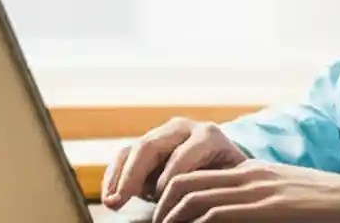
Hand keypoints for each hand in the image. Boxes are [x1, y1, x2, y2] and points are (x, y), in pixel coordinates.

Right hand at [102, 117, 249, 208]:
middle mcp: (182, 128)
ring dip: (120, 177)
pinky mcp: (148, 144)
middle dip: (133, 175)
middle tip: (120, 200)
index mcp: (207, 135)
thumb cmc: (231, 179)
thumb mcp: (229, 182)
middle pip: (151, 146)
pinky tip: (109, 197)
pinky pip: (125, 155)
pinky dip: (115, 176)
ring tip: (111, 201)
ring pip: (135, 149)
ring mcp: (162, 133)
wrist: (229, 163)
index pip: (181, 157)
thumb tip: (191, 211)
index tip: (162, 206)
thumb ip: (211, 188)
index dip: (169, 182)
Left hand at [153, 159, 339, 222]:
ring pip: (194, 200)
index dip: (168, 197)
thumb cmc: (320, 203)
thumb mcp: (279, 194)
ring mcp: (254, 191)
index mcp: (247, 170)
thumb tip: (222, 214)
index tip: (160, 218)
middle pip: (184, 184)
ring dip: (172, 220)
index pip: (192, 176)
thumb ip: (252, 199)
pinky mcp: (265, 209)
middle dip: (162, 210)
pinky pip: (217, 215)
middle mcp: (245, 176)